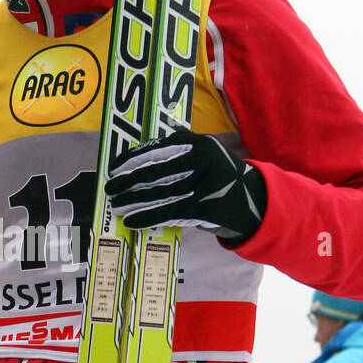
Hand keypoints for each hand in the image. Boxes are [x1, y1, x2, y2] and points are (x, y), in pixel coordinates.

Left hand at [105, 125, 266, 240]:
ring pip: (157, 193)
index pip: (156, 150)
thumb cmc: (222, 175)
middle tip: (109, 188)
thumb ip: (183, 143)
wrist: (254, 200)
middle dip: (126, 181)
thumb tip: (151, 142)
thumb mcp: (209, 151)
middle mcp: (199, 161)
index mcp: (197, 144)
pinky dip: (145, 216)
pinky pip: (166, 212)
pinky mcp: (202, 207)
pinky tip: (130, 220)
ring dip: (131, 200)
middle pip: (153, 172)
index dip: (131, 159)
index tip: (114, 167)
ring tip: (115, 204)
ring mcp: (201, 184)